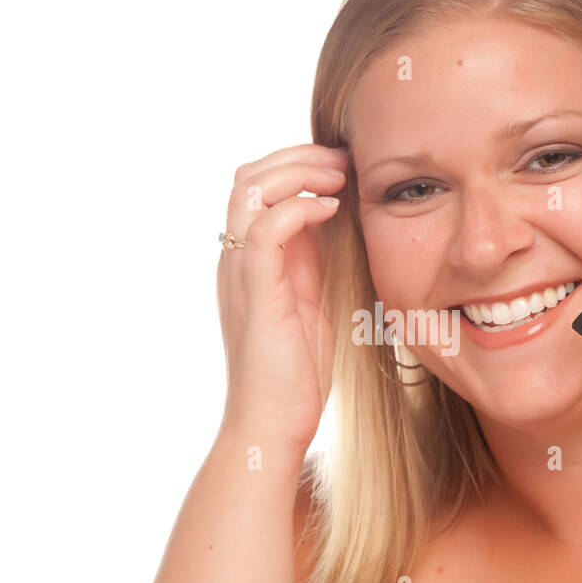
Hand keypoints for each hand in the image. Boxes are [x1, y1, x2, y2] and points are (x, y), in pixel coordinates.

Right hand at [215, 142, 347, 455]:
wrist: (273, 425)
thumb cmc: (294, 375)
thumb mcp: (309, 303)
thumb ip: (313, 262)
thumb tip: (336, 221)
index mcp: (248, 261)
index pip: (258, 186)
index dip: (299, 164)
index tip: (346, 165)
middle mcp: (235, 260)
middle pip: (249, 176)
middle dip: (299, 157)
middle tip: (345, 161)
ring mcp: (240, 274)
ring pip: (250, 190)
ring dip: (299, 172)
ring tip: (340, 176)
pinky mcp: (256, 292)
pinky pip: (265, 230)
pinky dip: (299, 208)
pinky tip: (332, 210)